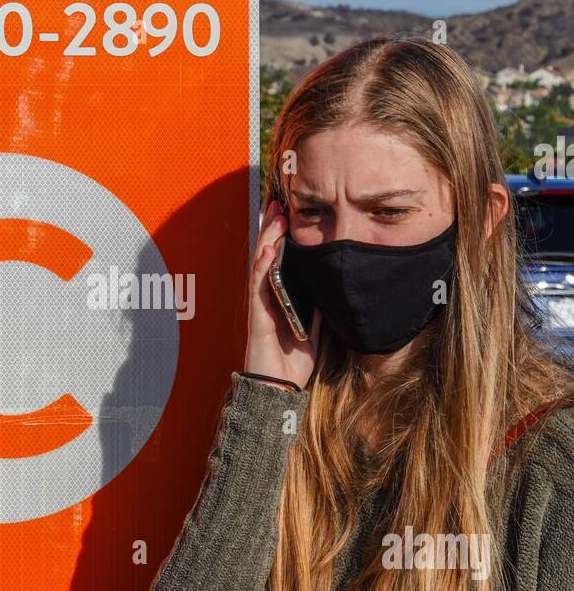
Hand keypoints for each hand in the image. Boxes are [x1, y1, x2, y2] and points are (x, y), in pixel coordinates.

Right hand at [243, 199, 319, 389]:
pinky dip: (261, 268)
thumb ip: (320, 304)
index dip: (283, 234)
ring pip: (260, 264)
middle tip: (279, 202)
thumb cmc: (294, 361)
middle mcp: (267, 295)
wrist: (280, 389)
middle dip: (272, 227)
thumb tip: (334, 282)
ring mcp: (260, 304)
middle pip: (268, 254)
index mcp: (281, 296)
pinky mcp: (257, 317)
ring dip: (267, 239)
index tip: (290, 210)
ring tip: (274, 216)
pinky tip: (269, 252)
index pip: (280, 258)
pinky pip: (257, 288)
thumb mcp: (316, 326)